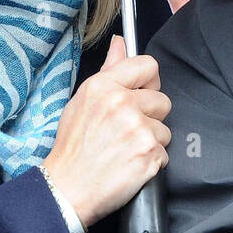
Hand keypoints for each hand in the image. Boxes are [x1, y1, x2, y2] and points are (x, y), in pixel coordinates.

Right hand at [42, 35, 171, 227]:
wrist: (67, 189)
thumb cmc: (72, 147)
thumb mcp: (83, 100)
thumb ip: (108, 70)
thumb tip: (121, 43)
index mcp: (104, 87)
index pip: (148, 66)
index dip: (148, 82)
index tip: (141, 94)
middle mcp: (122, 104)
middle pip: (163, 100)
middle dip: (150, 116)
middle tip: (127, 131)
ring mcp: (137, 129)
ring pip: (165, 129)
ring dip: (151, 141)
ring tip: (125, 150)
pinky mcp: (149, 154)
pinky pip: (164, 153)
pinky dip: (151, 162)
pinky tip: (130, 164)